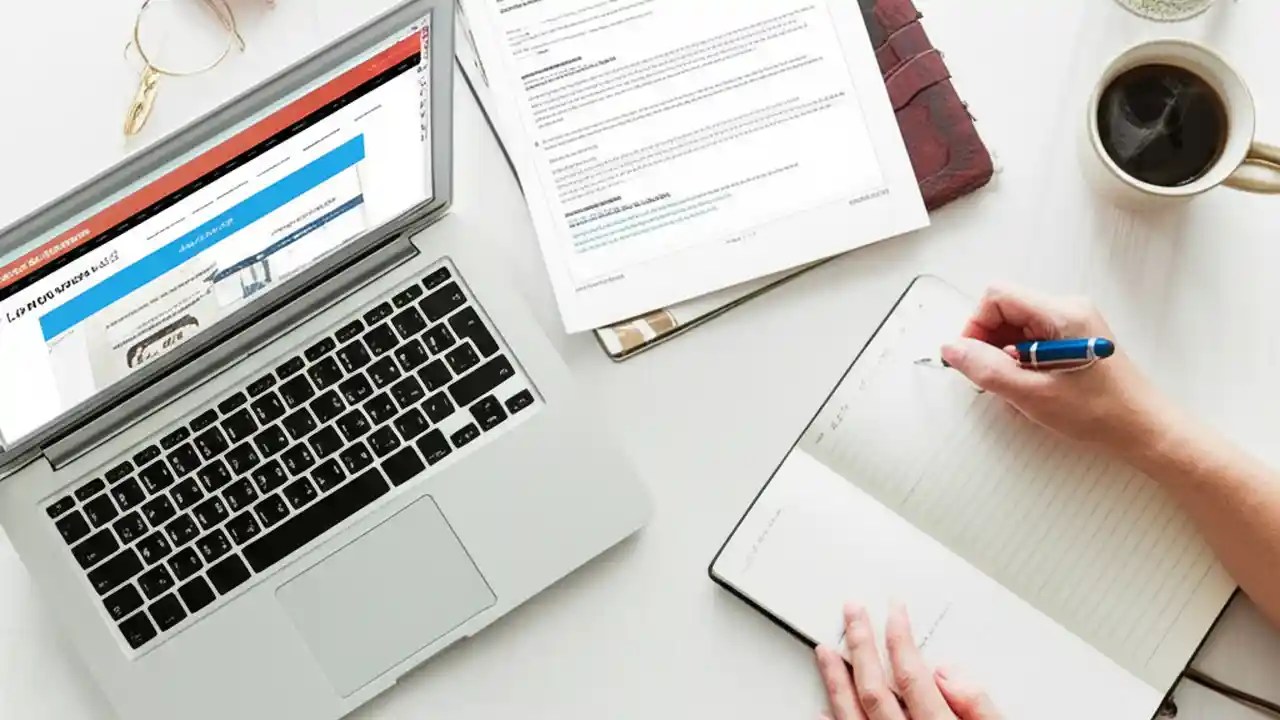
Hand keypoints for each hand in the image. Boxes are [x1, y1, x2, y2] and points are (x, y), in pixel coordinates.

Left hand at [815, 603, 1000, 719]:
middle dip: (861, 644)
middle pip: (874, 688)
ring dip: (835, 679)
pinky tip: (822, 706)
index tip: (893, 609)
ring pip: (851, 714)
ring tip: (824, 650)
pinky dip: (832, 719)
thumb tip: (949, 672)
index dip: (900, 637)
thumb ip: (979, 705)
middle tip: (852, 612)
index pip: (912, 676)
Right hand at [939, 285, 1179, 454]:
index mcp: (1062, 313)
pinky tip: (1032, 388)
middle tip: (993, 380)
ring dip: (1005, 357)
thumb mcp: (1033, 395)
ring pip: (1016, 326)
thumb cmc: (1100, 412)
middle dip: (989, 344)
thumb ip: (986, 369)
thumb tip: (952, 349)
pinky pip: (1032, 339)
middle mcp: (1068, 309)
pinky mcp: (1074, 338)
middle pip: (1006, 310)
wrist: (1144, 429)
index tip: (970, 359)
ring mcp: (1073, 322)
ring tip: (1018, 389)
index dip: (975, 326)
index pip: (997, 297)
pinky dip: (1021, 362)